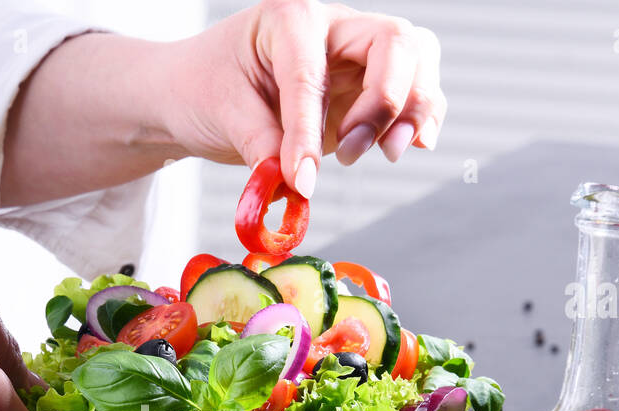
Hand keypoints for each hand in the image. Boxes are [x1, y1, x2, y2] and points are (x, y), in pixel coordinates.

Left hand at [163, 0, 446, 196]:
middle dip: (384, 103)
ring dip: (412, 110)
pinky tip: (413, 144)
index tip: (301, 180)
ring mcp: (356, 54)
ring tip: (387, 152)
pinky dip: (421, 117)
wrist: (197, 94)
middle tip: (348, 153)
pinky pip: (416, 89)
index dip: (307, 130)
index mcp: (289, 18)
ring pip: (418, 60)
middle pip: (395, 44)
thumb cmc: (204, 90)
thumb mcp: (223, 115)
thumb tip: (297, 185)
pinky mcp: (367, 86)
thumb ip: (261, 146)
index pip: (311, 73)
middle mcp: (333, 26)